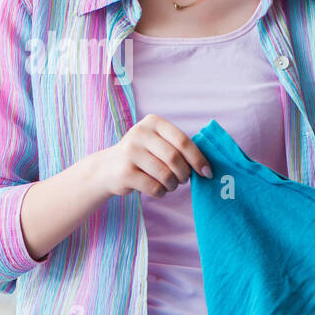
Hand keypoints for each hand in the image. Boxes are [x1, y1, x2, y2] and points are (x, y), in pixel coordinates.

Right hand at [91, 114, 212, 199]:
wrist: (107, 168)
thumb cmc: (142, 156)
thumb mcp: (157, 143)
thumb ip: (178, 147)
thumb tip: (206, 167)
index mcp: (153, 122)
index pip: (182, 141)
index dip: (198, 159)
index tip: (207, 172)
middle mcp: (140, 133)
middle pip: (174, 158)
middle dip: (184, 174)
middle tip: (184, 180)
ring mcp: (130, 152)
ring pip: (165, 175)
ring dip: (173, 185)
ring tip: (170, 184)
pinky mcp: (125, 172)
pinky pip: (154, 187)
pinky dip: (161, 192)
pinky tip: (158, 189)